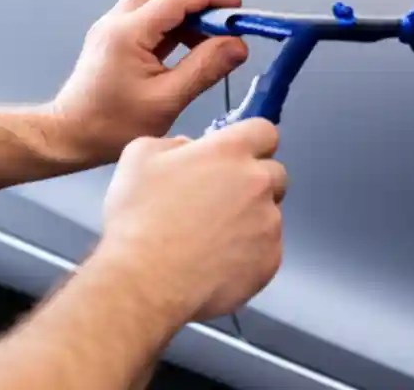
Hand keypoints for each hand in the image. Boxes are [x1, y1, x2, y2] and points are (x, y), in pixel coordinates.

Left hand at [48, 0, 248, 166]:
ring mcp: (112, 27)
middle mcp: (117, 21)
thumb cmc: (114, 125)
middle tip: (220, 13)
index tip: (238, 7)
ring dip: (183, 5)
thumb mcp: (167, 100)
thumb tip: (238, 45)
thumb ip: (204, 68)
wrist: (70, 137)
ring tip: (209, 32)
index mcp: (128, 33)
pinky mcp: (113, 38)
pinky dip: (171, 20)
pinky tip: (190, 43)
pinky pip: (147, 15)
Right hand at [96, 120, 285, 322]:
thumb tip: (189, 148)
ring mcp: (268, 223)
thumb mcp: (138, 157)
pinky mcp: (270, 260)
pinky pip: (267, 250)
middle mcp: (257, 183)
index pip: (264, 131)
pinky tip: (217, 261)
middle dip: (253, 182)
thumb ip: (173, 143)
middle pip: (275, 173)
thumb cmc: (139, 220)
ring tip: (211, 238)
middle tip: (219, 201)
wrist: (146, 281)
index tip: (237, 155)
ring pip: (269, 214)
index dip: (251, 141)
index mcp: (229, 151)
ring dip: (249, 220)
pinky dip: (248, 254)